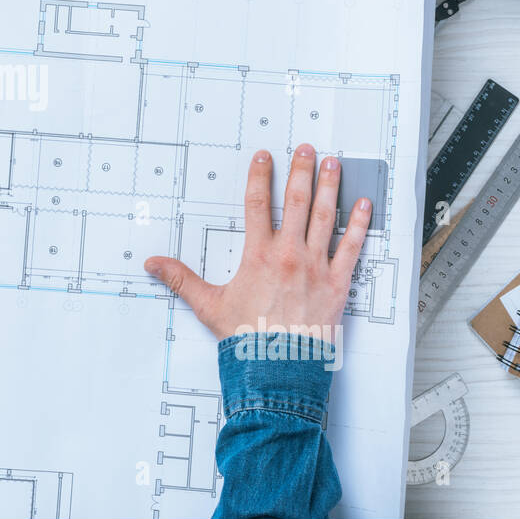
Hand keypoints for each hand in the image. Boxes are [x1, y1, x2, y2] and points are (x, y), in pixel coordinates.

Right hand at [144, 144, 371, 339]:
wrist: (279, 368)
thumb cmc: (247, 339)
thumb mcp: (209, 306)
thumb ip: (182, 280)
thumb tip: (154, 264)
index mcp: (259, 256)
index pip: (257, 206)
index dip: (260, 178)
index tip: (264, 158)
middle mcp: (290, 255)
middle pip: (296, 202)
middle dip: (301, 172)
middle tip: (307, 150)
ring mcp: (316, 267)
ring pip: (325, 217)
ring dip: (330, 187)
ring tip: (334, 165)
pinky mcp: (337, 283)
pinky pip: (352, 247)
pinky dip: (360, 225)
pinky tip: (365, 205)